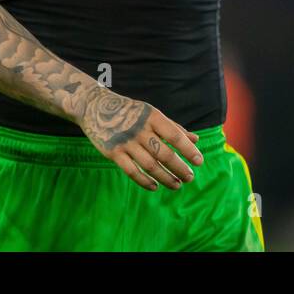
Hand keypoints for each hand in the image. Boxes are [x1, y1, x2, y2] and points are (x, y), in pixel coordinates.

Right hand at [77, 85, 202, 190]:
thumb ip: (173, 127)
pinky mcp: (113, 152)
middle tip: (190, 178)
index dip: (188, 149)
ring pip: (150, 165)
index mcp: (152, 116)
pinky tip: (155, 186)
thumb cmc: (129, 111)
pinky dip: (144, 181)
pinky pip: (132, 171)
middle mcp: (140, 129)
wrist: (94, 106)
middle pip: (164, 153)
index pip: (174, 135)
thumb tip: (195, 140)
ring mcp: (126, 142)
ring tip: (177, 185)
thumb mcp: (151, 113)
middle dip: (179, 168)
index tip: (199, 162)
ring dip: (166, 178)